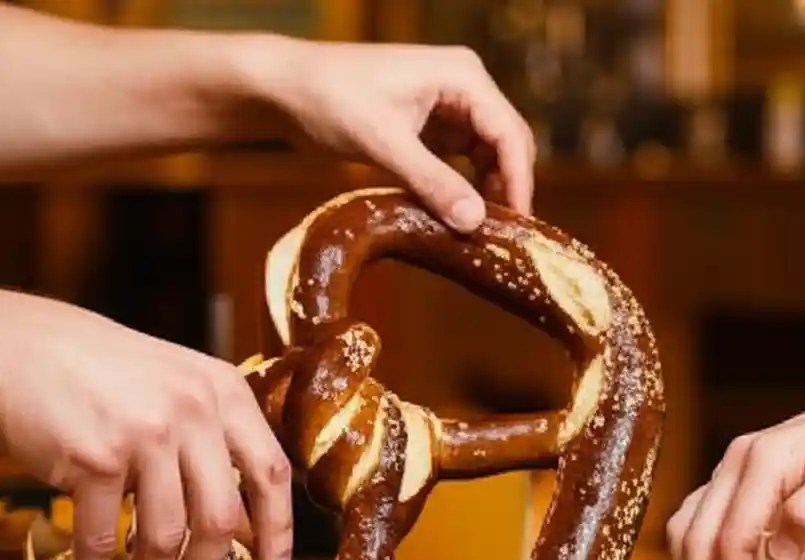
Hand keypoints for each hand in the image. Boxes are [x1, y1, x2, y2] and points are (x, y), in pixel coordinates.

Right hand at [0, 290, 290, 559]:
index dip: (278, 530)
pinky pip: (102, 538)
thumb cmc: (99, 374)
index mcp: (224, 391)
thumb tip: (243, 524)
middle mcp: (193, 411)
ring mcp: (145, 434)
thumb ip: (212, 440)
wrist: (15, 348)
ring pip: (166, 537)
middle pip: (221, 518)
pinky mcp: (94, 459)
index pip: (271, 471)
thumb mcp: (176, 386)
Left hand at [259, 39, 535, 231]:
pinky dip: (462, 189)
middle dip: (507, 188)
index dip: (519, 181)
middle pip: (505, 143)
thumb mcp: (383, 142)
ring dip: (487, 191)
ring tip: (482, 234)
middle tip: (504, 237)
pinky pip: (461, 162)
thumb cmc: (330, 98)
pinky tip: (457, 217)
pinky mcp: (430, 126)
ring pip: (487, 156)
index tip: (518, 225)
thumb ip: (431, 181)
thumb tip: (475, 221)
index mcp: (462, 76)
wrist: (285, 87)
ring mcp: (448, 106)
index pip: (509, 132)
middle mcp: (464, 87)